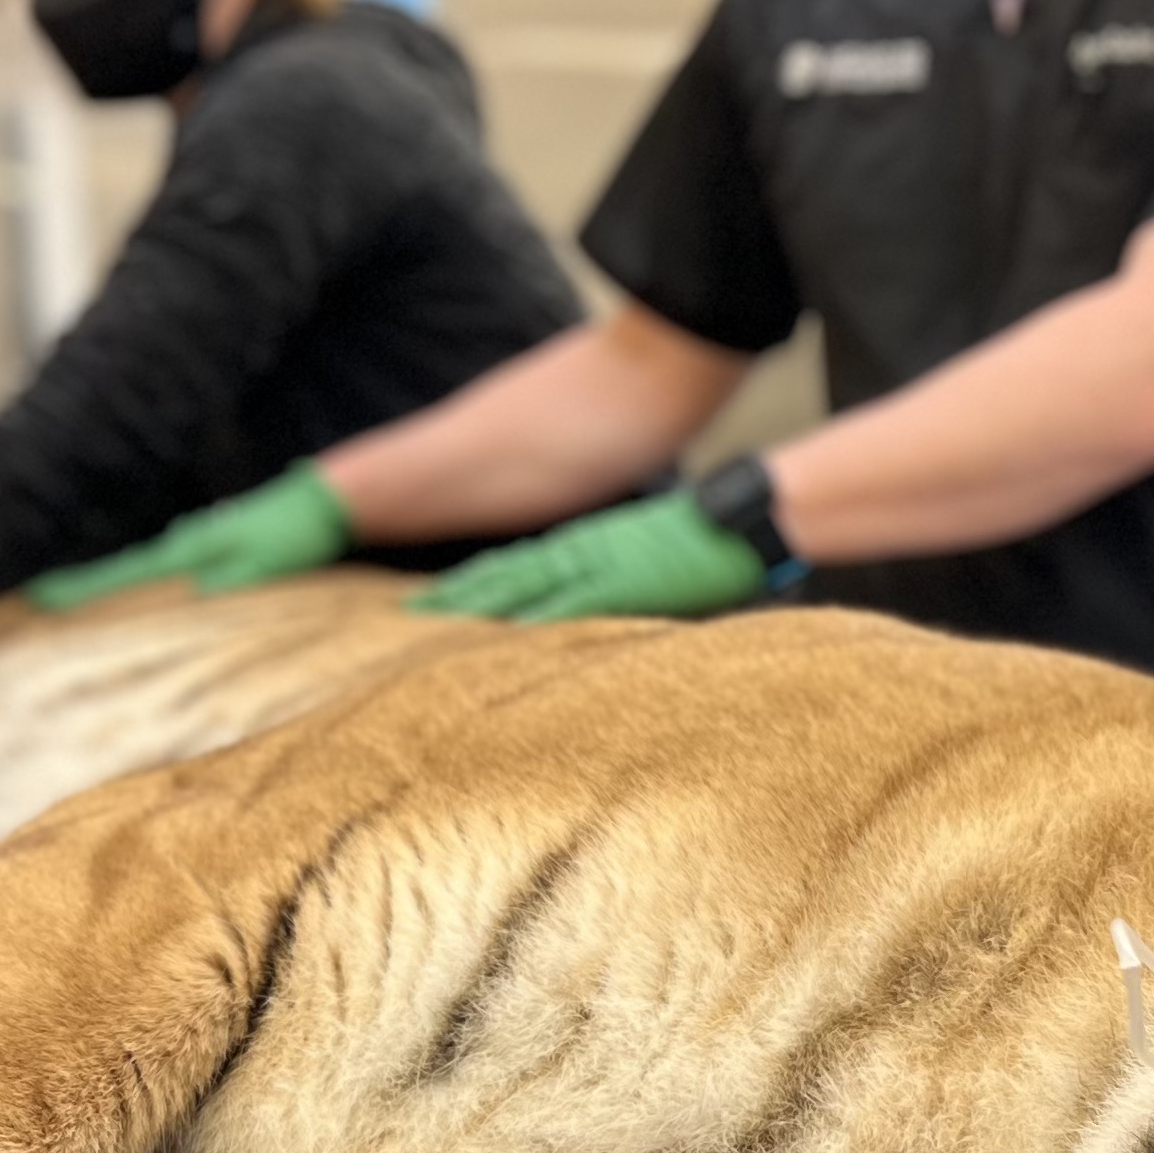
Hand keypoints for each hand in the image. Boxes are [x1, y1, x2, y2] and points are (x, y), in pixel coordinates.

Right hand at [27, 462, 351, 609]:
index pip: (123, 575)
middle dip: (79, 590)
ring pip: (140, 572)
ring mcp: (195, 542)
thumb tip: (184, 598)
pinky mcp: (211, 546)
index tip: (35, 598)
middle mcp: (183, 544)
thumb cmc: (297, 537)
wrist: (325, 500)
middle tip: (33, 606)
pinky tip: (130, 597)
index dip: (80, 590)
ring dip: (106, 588)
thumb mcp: (263, 568)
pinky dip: (138, 583)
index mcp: (189, 551)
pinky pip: (163, 571)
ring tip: (64, 606)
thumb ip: (224, 586)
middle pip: (121, 573)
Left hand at [412, 491, 768, 622]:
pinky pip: (567, 604)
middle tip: (405, 616)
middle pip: (504, 575)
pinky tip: (497, 635)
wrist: (748, 517)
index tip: (433, 600)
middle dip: (454, 595)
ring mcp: (600, 564)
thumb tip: (606, 600)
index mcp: (588, 544)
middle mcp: (582, 549)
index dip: (472, 582)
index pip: (517, 566)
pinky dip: (530, 620)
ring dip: (473, 606)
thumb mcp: (654, 554)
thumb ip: (622, 575)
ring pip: (521, 586)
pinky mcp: (624, 583)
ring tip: (427, 624)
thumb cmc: (714, 538)